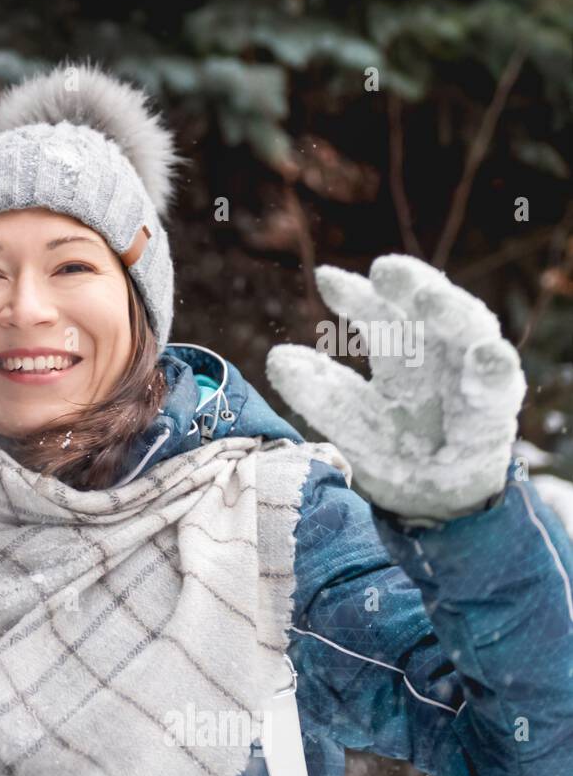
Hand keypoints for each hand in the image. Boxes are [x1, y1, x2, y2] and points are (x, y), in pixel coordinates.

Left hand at [265, 254, 524, 522]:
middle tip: (384, 270)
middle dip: (409, 285)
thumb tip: (277, 357)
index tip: (325, 278)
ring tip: (429, 296)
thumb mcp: (349, 423)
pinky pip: (498, 389)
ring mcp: (470, 381)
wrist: (432, 505)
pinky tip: (485, 356)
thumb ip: (317, 393)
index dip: (355, 295)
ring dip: (450, 311)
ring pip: (469, 331)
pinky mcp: (492, 417)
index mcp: (402, 356)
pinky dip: (494, 370)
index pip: (379, 315)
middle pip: (427, 310)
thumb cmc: (394, 452)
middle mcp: (439, 358)